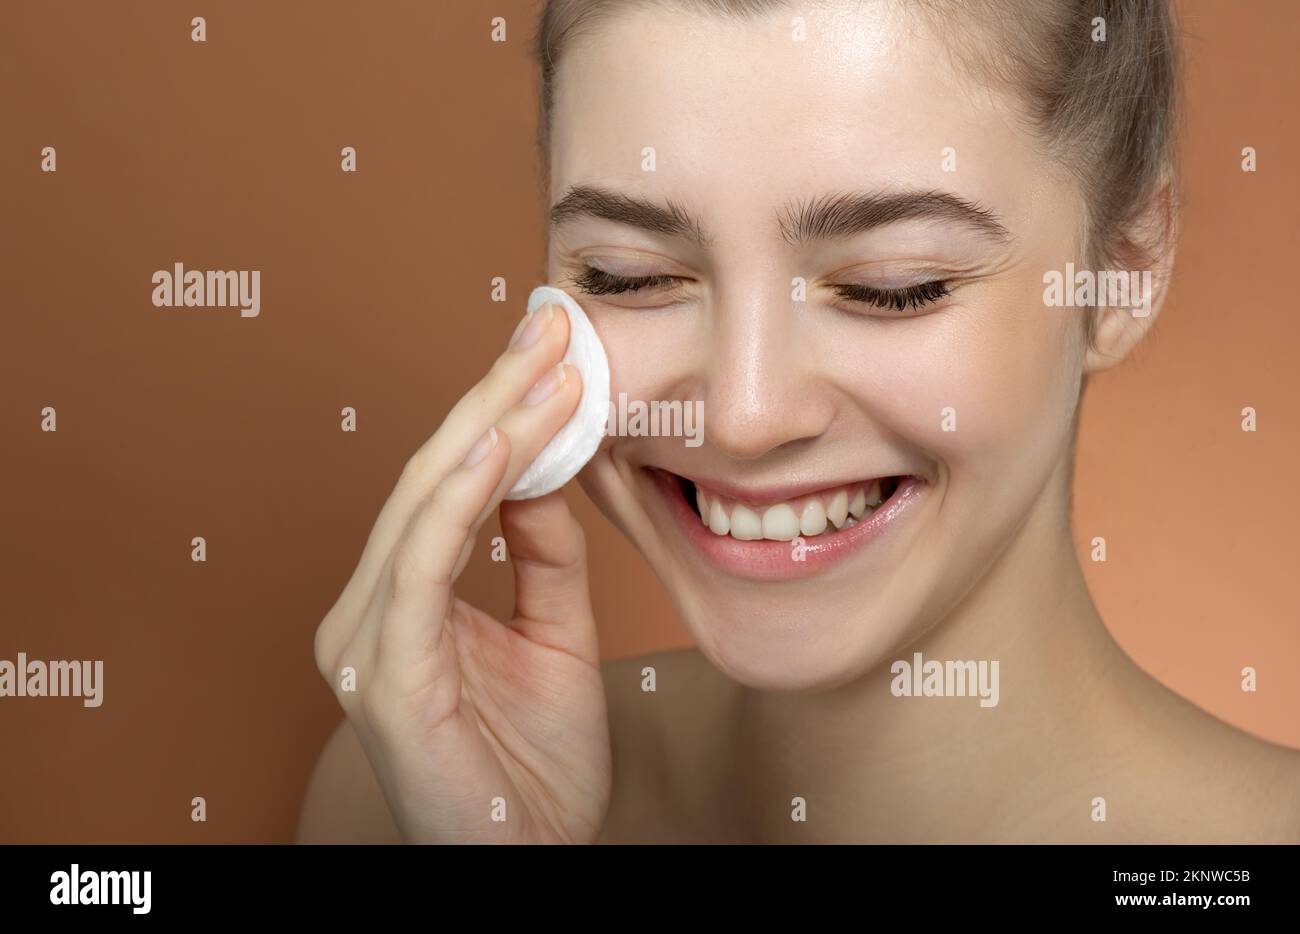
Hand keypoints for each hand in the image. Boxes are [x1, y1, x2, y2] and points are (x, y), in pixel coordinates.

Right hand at [313, 303, 610, 842]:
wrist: (525, 863)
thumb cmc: (534, 764)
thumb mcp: (555, 635)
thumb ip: (543, 556)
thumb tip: (546, 468)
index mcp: (405, 600)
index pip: (451, 484)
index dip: (500, 410)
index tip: (555, 351)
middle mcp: (372, 610)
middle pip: (433, 477)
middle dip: (495, 395)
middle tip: (551, 327)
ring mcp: (367, 641)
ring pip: (423, 503)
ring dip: (491, 426)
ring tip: (549, 367)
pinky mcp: (383, 674)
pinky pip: (421, 565)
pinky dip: (461, 498)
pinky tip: (505, 444)